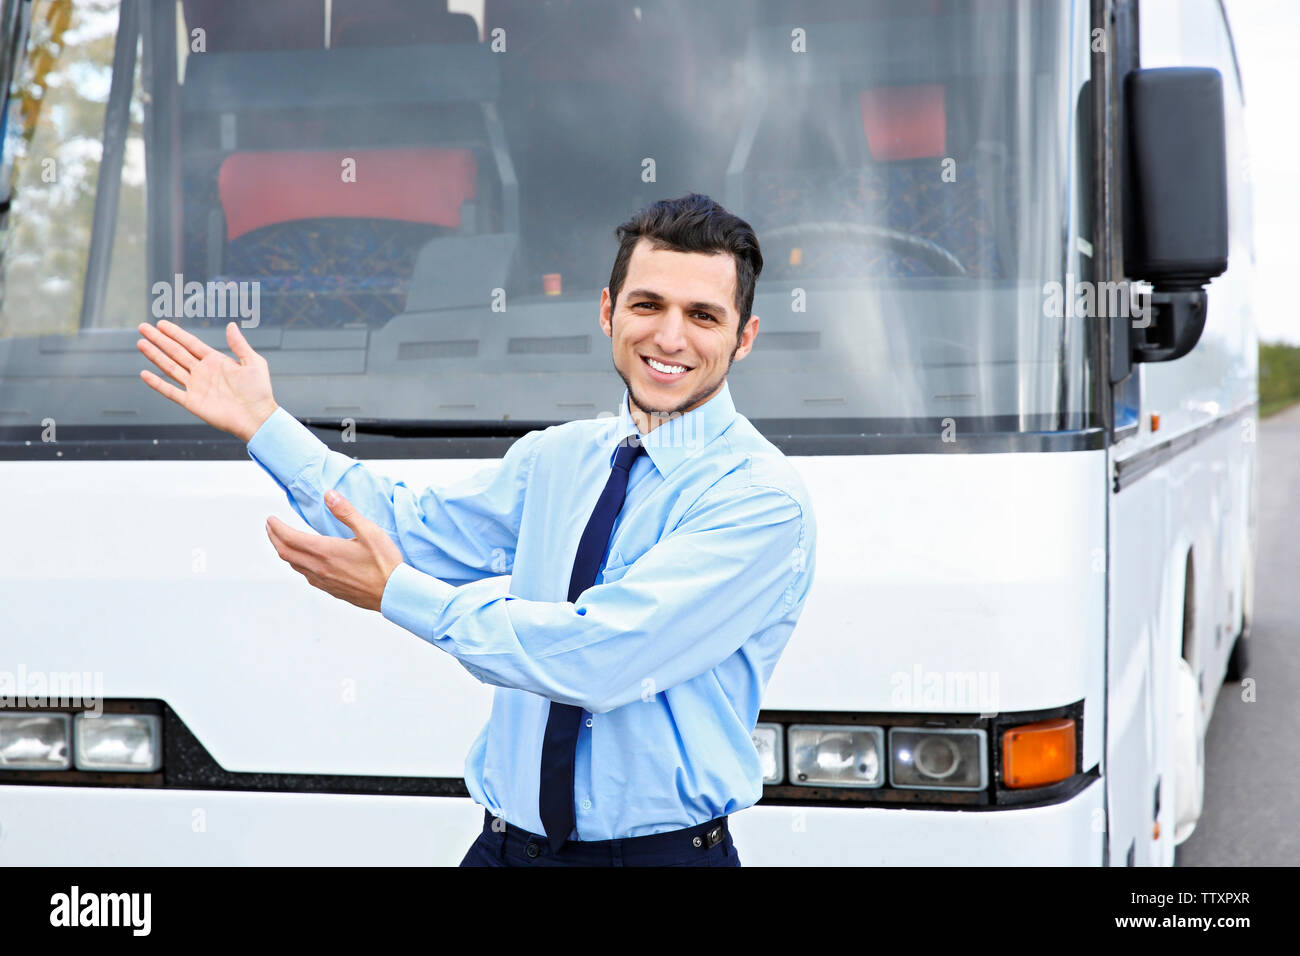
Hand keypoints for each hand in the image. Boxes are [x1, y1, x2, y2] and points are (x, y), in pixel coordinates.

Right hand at [137, 319, 278, 441]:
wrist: (257, 417)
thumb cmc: (259, 391)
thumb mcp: (253, 362)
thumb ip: (239, 344)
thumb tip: (231, 325)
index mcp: (216, 361)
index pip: (190, 343)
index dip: (175, 333)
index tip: (161, 324)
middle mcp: (203, 372)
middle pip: (176, 352)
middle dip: (159, 340)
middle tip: (143, 328)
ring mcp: (196, 387)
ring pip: (170, 368)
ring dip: (155, 356)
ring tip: (141, 343)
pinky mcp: (192, 402)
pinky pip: (170, 392)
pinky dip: (157, 383)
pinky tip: (145, 374)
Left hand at [265, 489, 405, 611]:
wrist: (394, 593)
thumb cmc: (385, 563)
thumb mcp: (369, 531)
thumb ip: (346, 512)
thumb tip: (329, 495)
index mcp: (326, 551)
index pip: (290, 538)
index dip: (276, 527)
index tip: (271, 519)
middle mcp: (320, 568)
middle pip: (286, 552)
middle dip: (274, 538)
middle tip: (270, 528)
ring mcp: (324, 581)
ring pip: (295, 565)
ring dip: (285, 551)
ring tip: (283, 542)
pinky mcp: (331, 590)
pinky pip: (306, 576)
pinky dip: (298, 564)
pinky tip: (305, 561)